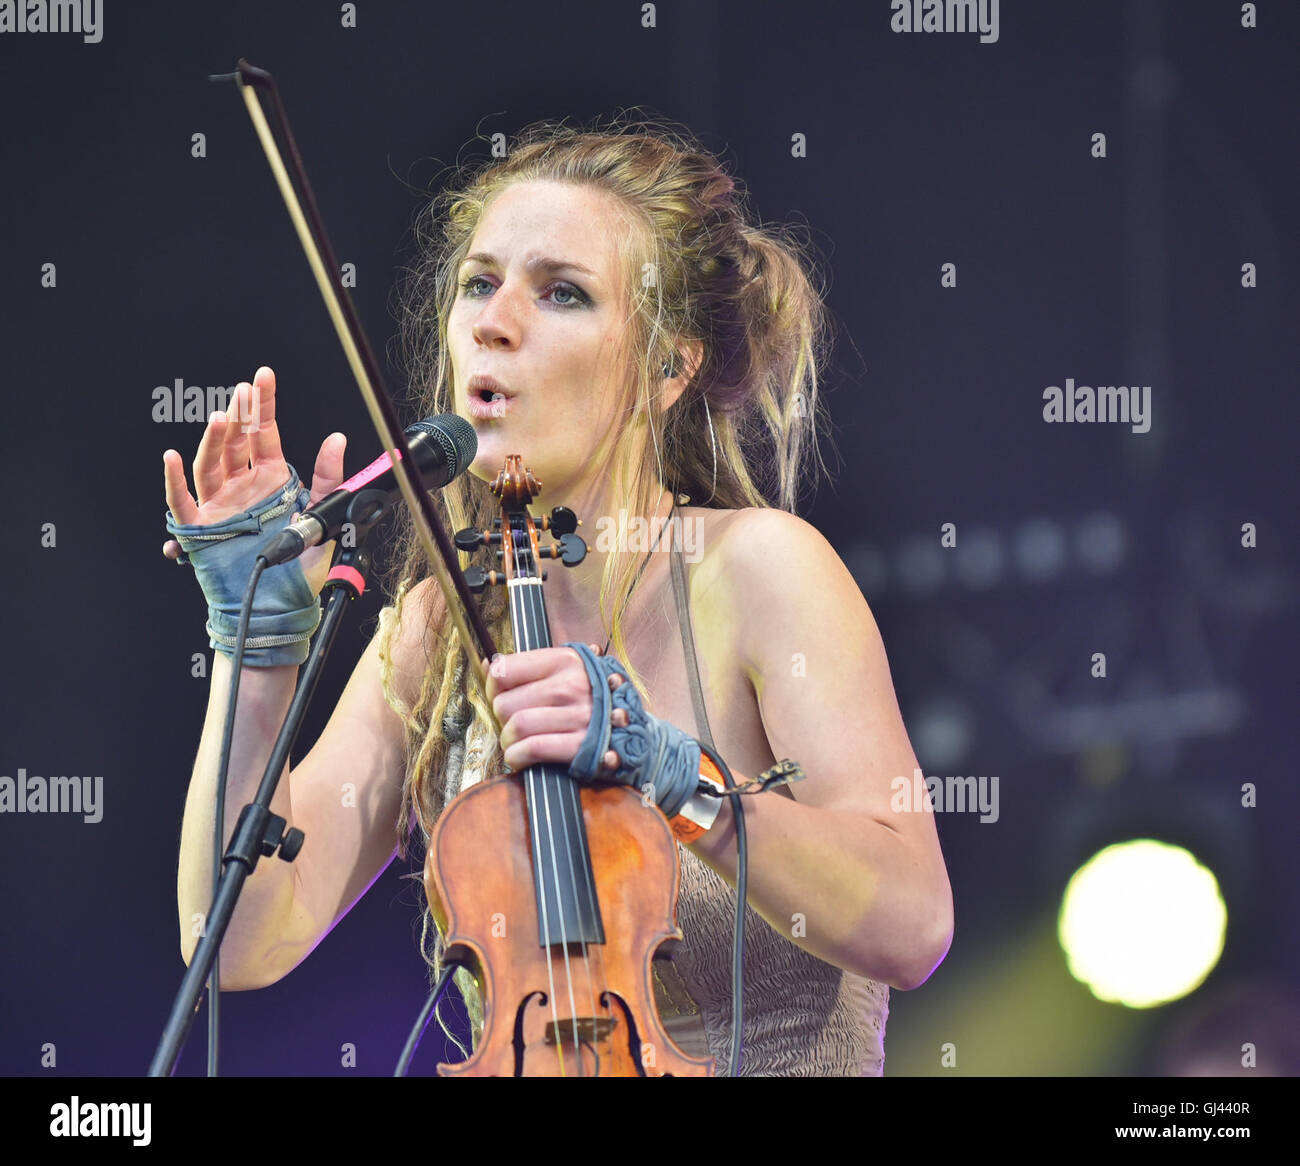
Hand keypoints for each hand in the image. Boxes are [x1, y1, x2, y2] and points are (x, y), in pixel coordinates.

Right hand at [162, 366, 345, 594]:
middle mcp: (242, 487)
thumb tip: (338, 439)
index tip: (263, 376)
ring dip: (214, 440)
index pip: (263, 433)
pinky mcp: (201, 528)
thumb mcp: (323, 515)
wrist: (283, 604)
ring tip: (223, 418)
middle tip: (243, 390)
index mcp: (270, 479)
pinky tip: (173, 457)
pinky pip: (182, 501)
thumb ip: (328, 477)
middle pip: (234, 443)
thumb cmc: (302, 565)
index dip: (263, 405)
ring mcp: (220, 505)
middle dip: (239, 415)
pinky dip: (175, 480)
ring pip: (210, 464)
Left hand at [484, 645, 630, 772]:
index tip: (500, 694)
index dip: (494, 685)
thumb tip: (488, 665)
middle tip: (512, 723)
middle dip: (502, 718)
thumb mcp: (570, 670)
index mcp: (565, 661)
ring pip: (517, 726)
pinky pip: (533, 749)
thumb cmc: (594, 698)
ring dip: (508, 740)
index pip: (506, 670)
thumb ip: (531, 667)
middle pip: (506, 702)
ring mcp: (578, 716)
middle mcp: (571, 685)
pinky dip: (517, 756)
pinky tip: (520, 757)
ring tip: (516, 742)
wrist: (634, 731)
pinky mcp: (580, 746)